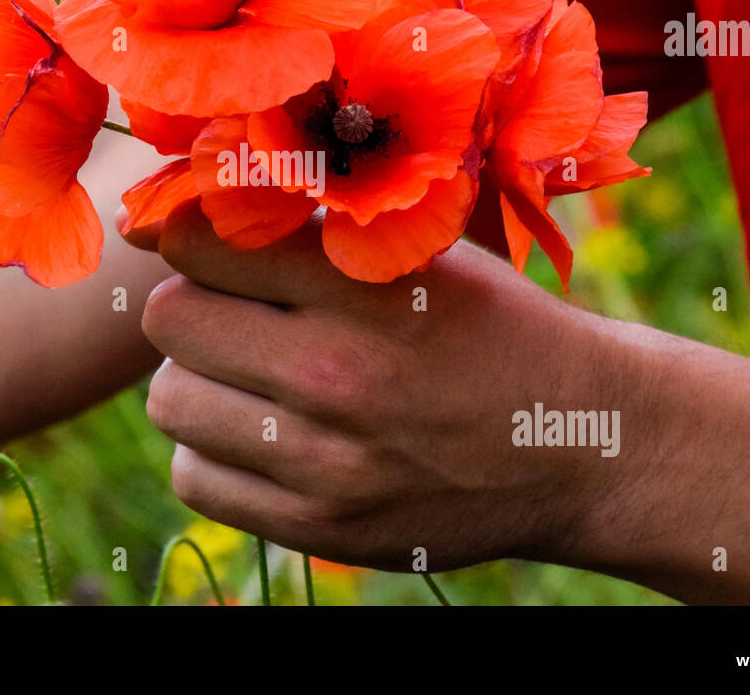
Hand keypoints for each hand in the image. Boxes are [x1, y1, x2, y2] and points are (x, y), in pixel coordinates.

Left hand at [123, 200, 627, 572]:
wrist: (583, 446)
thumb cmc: (494, 327)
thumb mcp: (423, 253)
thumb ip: (310, 229)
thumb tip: (166, 219)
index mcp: (366, 288)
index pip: (199, 243)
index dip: (191, 233)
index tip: (209, 241)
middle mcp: (338, 376)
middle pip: (170, 320)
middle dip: (195, 305)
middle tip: (237, 311)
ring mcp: (326, 464)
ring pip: (170, 400)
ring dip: (200, 379)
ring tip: (255, 376)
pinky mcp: (320, 530)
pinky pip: (195, 478)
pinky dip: (215, 450)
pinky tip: (266, 433)